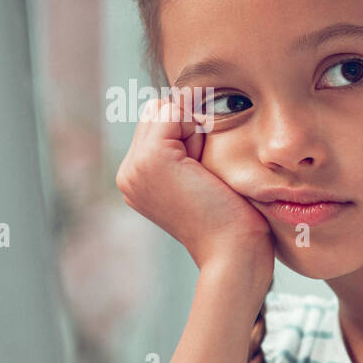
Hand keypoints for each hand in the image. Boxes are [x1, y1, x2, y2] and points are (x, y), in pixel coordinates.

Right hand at [115, 94, 273, 270]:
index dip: (189, 134)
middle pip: (157, 111)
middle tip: (205, 173)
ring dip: (193, 131)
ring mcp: (135, 166)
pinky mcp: (152, 159)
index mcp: (137, 179)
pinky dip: (196, 130)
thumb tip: (195, 110)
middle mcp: (128, 173)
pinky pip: (173, 112)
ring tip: (203, 173)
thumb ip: (189, 152)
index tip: (205, 175)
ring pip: (164, 109)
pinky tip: (203, 167)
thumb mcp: (203, 180)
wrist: (234, 252)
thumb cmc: (233, 221)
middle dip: (189, 129)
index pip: (157, 124)